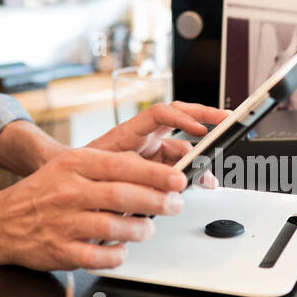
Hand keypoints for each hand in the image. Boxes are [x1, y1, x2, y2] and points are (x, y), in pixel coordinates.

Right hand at [0, 147, 191, 271]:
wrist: (0, 221)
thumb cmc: (42, 193)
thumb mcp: (68, 166)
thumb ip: (106, 166)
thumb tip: (149, 171)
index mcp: (73, 165)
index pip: (121, 165)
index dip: (154, 173)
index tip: (177, 179)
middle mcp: (68, 192)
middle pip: (122, 196)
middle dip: (157, 201)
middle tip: (175, 204)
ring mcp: (63, 222)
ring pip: (115, 228)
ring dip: (140, 230)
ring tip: (147, 229)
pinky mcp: (60, 250)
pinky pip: (99, 256)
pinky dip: (118, 255)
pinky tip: (123, 250)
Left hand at [86, 100, 228, 181]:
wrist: (69, 181)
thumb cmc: (79, 169)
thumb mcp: (104, 169)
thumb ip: (131, 170)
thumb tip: (161, 176)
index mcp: (131, 131)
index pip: (161, 114)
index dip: (182, 118)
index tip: (199, 128)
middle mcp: (144, 138)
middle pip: (180, 120)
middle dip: (205, 118)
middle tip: (227, 121)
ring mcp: (150, 151)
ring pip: (183, 148)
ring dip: (200, 158)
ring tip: (210, 174)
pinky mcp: (153, 167)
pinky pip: (178, 165)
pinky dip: (192, 173)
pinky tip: (201, 181)